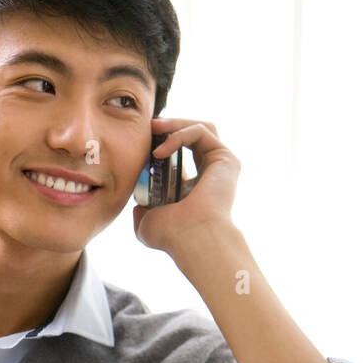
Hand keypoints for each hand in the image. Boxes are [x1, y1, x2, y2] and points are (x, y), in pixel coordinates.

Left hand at [132, 116, 241, 255]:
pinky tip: (160, 150)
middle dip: (168, 126)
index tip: (142, 140)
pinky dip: (179, 134)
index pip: (180, 152)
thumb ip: (142, 211)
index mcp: (193, 185)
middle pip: (191, 134)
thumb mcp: (148, 222)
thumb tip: (136, 206)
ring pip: (198, 127)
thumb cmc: (172, 235)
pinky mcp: (226, 158)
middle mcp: (210, 173)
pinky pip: (200, 131)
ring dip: (174, 123)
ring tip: (153, 128)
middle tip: (148, 127)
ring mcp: (221, 165)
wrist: (192, 238)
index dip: (161, 141)